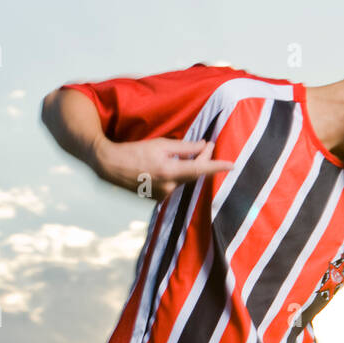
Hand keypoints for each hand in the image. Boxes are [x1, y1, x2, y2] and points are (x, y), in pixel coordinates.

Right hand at [93, 135, 233, 198]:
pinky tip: (169, 165)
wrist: (111, 166)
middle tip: (208, 144)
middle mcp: (169, 187)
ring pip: (184, 179)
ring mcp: (164, 195)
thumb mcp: (161, 144)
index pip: (200, 169)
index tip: (232, 165)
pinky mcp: (158, 198)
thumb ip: (185, 147)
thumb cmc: (135, 152)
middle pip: (194, 173)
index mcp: (170, 172)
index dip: (217, 166)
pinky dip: (177, 174)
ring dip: (189, 166)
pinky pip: (174, 184)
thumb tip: (204, 145)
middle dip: (203, 158)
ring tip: (186, 152)